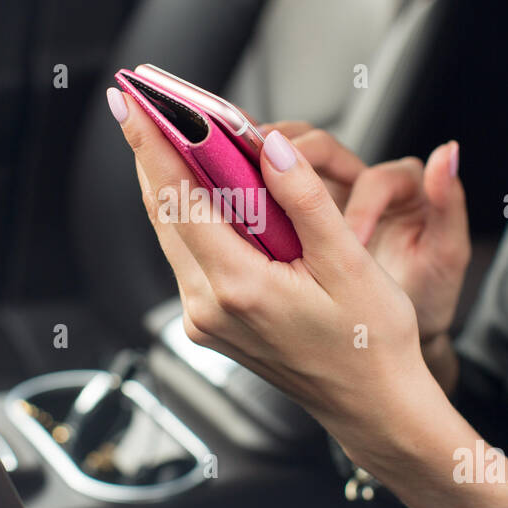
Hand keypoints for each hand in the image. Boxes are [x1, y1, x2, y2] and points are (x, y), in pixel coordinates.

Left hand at [109, 89, 507, 507]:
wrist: (371, 406)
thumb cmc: (371, 342)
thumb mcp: (349, 265)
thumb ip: (304, 200)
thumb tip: (269, 146)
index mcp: (240, 288)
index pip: (182, 199)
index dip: (154, 145)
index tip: (135, 102)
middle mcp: (210, 306)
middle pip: (164, 212)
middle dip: (152, 153)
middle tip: (143, 102)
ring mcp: (205, 319)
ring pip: (172, 233)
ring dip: (169, 181)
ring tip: (166, 130)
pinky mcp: (211, 323)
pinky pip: (188, 254)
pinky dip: (190, 213)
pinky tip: (201, 186)